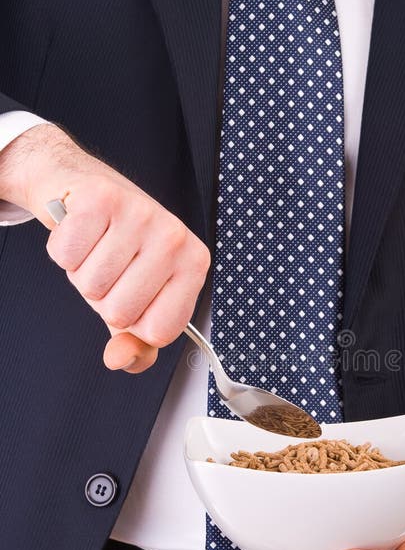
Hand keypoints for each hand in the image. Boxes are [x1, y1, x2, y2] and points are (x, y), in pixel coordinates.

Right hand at [0, 124, 209, 371]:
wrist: (89, 189)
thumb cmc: (120, 251)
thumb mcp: (139, 303)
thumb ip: (137, 344)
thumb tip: (119, 359)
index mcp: (194, 266)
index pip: (159, 333)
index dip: (136, 324)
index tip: (136, 297)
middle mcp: (175, 238)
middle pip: (120, 312)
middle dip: (104, 299)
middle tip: (111, 269)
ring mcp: (142, 215)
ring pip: (91, 286)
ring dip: (82, 274)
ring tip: (96, 250)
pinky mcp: (102, 199)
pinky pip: (67, 256)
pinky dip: (64, 250)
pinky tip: (81, 233)